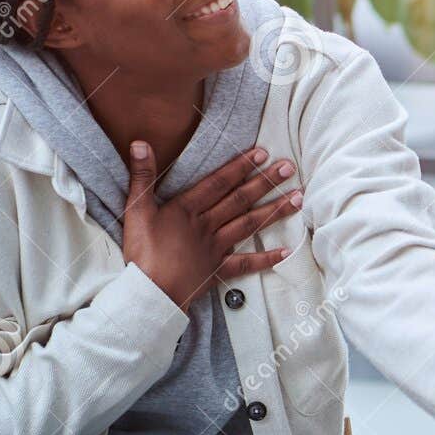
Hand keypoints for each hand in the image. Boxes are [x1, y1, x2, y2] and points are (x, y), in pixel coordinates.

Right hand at [122, 143, 301, 310]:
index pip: (219, 183)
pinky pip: (245, 263)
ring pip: (249, 225)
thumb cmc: (141, 251)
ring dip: (274, 211)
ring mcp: (216, 248)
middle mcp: (207, 225)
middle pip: (240, 200)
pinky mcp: (218, 270)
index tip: (262, 154)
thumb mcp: (135, 209)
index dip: (240, 167)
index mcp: (187, 209)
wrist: (149, 292)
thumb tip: (139, 143)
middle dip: (265, 182)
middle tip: (289, 168)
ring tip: (298, 198)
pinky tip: (286, 252)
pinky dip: (266, 258)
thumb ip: (141, 176)